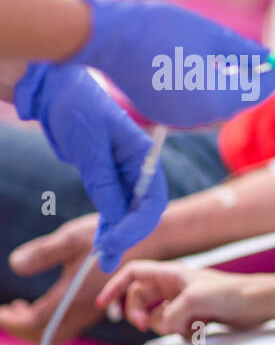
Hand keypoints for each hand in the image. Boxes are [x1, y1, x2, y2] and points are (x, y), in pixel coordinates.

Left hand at [1, 215, 110, 343]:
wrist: (150, 239)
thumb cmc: (111, 235)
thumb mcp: (72, 237)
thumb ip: (42, 253)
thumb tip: (15, 264)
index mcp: (75, 295)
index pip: (35, 321)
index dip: (11, 320)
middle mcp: (84, 308)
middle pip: (45, 335)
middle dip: (20, 329)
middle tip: (5, 313)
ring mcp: (92, 310)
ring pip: (57, 334)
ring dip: (33, 328)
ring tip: (17, 310)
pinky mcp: (96, 306)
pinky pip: (67, 326)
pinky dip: (48, 323)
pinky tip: (39, 305)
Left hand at [11, 63, 167, 271]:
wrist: (53, 87)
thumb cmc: (74, 106)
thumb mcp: (89, 146)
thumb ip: (104, 182)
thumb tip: (115, 218)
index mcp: (143, 156)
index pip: (151, 200)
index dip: (135, 225)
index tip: (113, 242)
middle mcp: (139, 167)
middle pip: (143, 210)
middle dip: (127, 235)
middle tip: (105, 258)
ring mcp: (123, 172)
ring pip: (129, 211)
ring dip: (117, 233)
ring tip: (102, 256)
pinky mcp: (107, 175)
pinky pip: (114, 205)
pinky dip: (108, 223)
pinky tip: (100, 239)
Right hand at [65, 0, 274, 126]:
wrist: (103, 36)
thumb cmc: (157, 28)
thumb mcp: (210, 34)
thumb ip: (243, 51)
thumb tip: (268, 57)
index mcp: (213, 98)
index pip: (256, 91)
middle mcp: (197, 116)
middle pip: (238, 101)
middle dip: (255, 82)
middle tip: (270, 63)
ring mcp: (177, 118)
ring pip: (217, 104)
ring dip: (231, 86)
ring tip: (242, 63)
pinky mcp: (162, 112)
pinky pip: (196, 105)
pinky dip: (208, 89)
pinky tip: (210, 69)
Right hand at [96, 260, 260, 334]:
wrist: (260, 304)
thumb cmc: (232, 293)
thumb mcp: (194, 300)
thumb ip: (170, 313)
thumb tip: (160, 327)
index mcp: (171, 274)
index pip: (133, 274)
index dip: (115, 287)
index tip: (104, 306)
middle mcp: (174, 286)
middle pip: (139, 300)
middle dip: (139, 315)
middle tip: (145, 326)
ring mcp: (184, 303)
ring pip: (157, 318)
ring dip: (167, 325)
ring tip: (192, 323)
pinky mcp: (195, 317)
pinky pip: (174, 328)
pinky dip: (182, 332)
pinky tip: (202, 328)